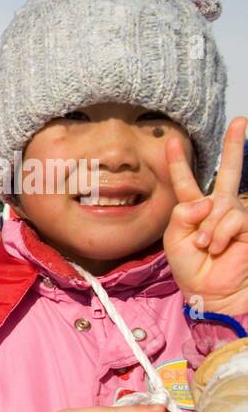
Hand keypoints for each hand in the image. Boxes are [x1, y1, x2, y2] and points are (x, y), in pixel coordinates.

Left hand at [165, 116, 247, 314]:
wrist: (209, 290)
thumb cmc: (190, 267)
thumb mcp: (174, 239)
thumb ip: (182, 214)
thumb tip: (205, 201)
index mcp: (193, 210)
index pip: (185, 181)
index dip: (178, 162)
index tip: (170, 140)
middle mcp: (217, 207)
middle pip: (227, 171)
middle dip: (234, 146)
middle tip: (241, 121)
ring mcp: (235, 215)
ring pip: (220, 205)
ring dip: (209, 228)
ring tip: (206, 246)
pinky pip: (232, 218)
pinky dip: (221, 234)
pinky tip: (219, 247)